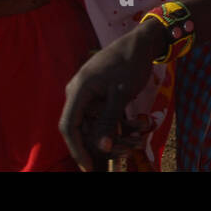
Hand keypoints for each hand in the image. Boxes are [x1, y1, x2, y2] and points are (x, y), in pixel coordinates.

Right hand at [59, 21, 163, 171]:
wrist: (142, 42)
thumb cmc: (131, 63)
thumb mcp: (122, 93)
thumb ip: (108, 121)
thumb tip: (101, 149)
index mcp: (79, 90)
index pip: (69, 127)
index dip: (76, 150)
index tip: (88, 168)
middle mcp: (78, 93)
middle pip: (85, 129)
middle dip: (107, 142)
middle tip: (131, 149)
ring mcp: (87, 95)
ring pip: (97, 125)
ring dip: (118, 134)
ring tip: (141, 138)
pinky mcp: (98, 96)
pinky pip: (104, 116)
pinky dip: (120, 123)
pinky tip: (140, 126)